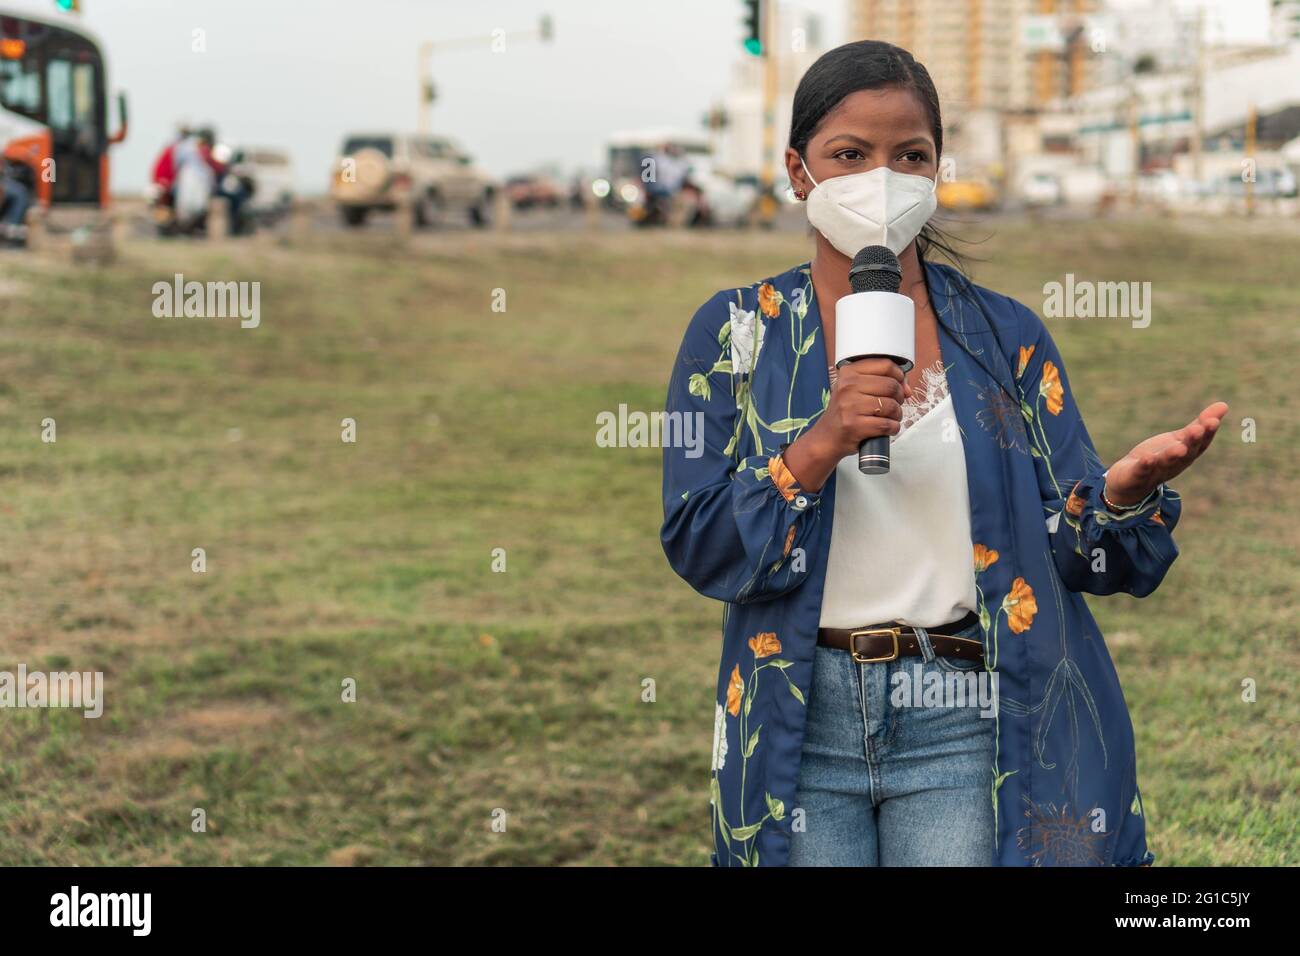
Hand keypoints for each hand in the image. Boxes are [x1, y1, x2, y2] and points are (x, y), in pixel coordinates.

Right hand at [781, 358, 913, 491]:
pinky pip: (887, 424)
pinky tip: (887, 428)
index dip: (899, 375)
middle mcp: (847, 386)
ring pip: (891, 405)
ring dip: (897, 414)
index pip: (885, 365)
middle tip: (894, 405)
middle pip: (891, 385)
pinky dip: (893, 428)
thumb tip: (906, 389)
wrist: (827, 437)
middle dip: (899, 397)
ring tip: (890, 418)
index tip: (899, 384)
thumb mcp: (855, 389)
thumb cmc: (846, 412)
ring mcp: (850, 406)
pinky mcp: (854, 425)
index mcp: (848, 373)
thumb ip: (880, 382)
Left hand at [1103, 401, 1228, 505]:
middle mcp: (1174, 464)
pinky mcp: (1137, 476)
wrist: (1132, 481)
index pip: (1200, 444)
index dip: (1207, 433)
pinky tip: (1147, 458)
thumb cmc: (1161, 456)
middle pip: (1186, 454)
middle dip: (1192, 442)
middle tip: (1198, 430)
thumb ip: (1200, 424)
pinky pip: (1141, 471)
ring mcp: (1156, 471)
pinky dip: (1145, 465)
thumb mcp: (1180, 439)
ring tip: (1179, 448)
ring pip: (1165, 463)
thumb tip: (1224, 404)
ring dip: (1172, 455)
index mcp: (1186, 454)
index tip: (1213, 420)